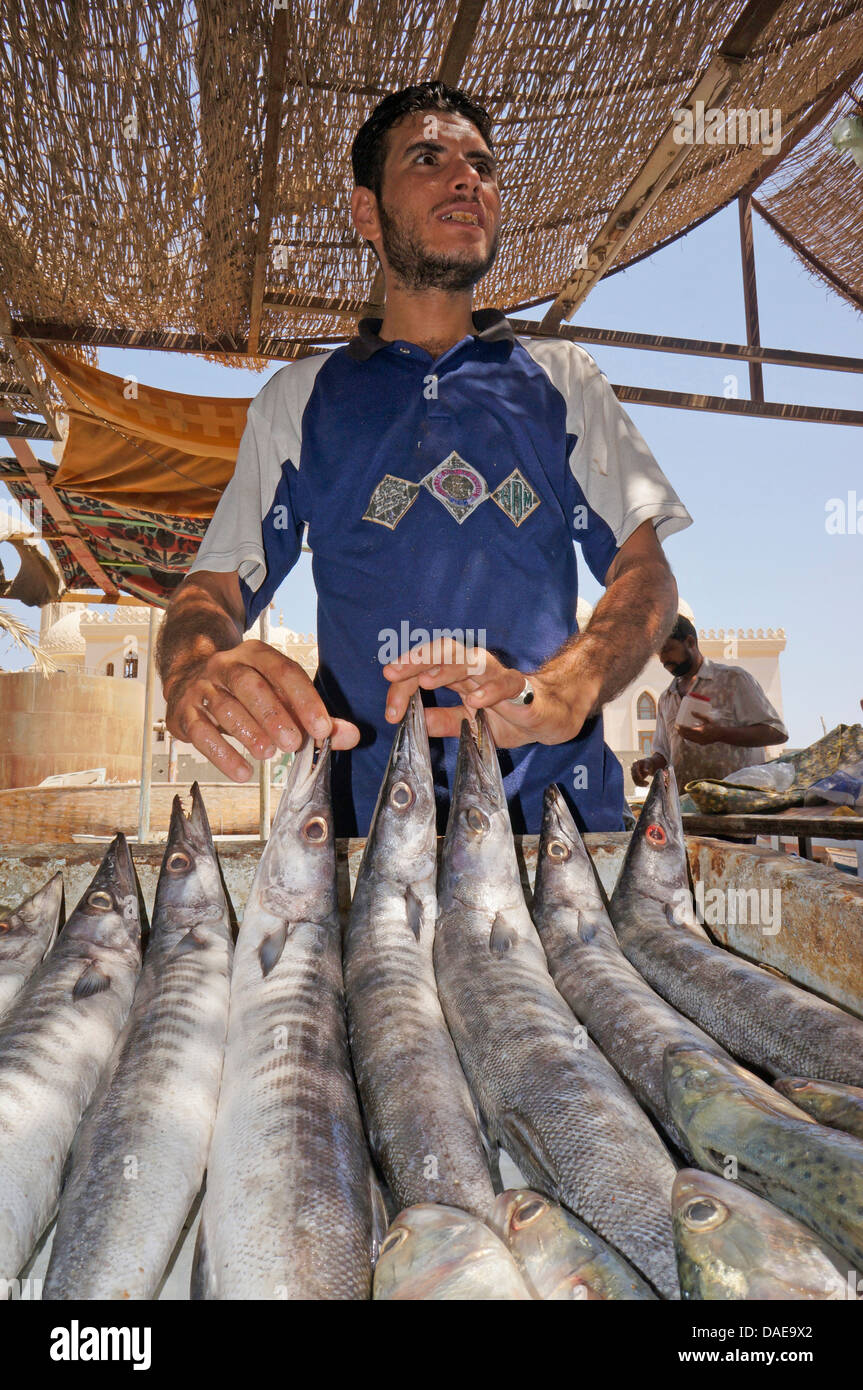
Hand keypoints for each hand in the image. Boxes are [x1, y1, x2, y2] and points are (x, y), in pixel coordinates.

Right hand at [165, 639, 359, 780]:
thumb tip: (352, 737)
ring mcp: (202, 687)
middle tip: (293, 743)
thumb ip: (315, 717)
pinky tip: (243, 772)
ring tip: (268, 755)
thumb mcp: (281, 695)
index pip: (284, 670)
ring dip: (248, 732)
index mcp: (256, 655)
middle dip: (273, 714)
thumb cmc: (247, 691)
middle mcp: (226, 665)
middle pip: (249, 684)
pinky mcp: (183, 712)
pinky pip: (200, 731)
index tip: (323, 728)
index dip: (305, 699)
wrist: (189, 676)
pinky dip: (222, 754)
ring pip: (223, 706)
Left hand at [382, 639, 597, 748]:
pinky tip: (475, 700)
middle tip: (392, 673)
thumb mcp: (469, 724)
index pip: (426, 668)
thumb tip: (412, 721)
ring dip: (447, 668)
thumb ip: (443, 721)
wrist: (550, 718)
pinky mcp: (522, 688)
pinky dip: (490, 690)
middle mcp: (476, 669)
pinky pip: (506, 683)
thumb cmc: (510, 717)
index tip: (390, 709)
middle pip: (444, 653)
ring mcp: (499, 676)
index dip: (405, 685)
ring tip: (425, 680)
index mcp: (460, 676)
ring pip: (472, 661)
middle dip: (416, 660)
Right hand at [630, 757, 655, 785]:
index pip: (635, 771)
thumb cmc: (648, 763)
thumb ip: (646, 767)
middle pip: (634, 777)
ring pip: (635, 781)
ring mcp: (633, 774)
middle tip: (648, 783)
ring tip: (648, 784)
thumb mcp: (648, 764)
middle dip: (641, 781)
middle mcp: (633, 769)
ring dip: (641, 784)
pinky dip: (641, 785)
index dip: (638, 775)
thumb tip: (645, 771)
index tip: (643, 779)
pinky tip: (646, 785)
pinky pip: (637, 783)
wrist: (649, 765)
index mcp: (635, 764)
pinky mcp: (635, 778)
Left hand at [677, 718, 723, 745]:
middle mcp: (699, 737)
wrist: (720, 735)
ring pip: (689, 739)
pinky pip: (692, 740)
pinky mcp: (701, 743)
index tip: (677, 725)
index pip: (688, 730)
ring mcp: (700, 741)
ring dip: (683, 735)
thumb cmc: (714, 725)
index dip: (681, 728)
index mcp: (700, 731)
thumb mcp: (707, 719)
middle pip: (686, 735)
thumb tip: (691, 711)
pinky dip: (688, 737)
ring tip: (679, 731)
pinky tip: (686, 735)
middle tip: (676, 728)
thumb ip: (699, 715)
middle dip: (680, 732)